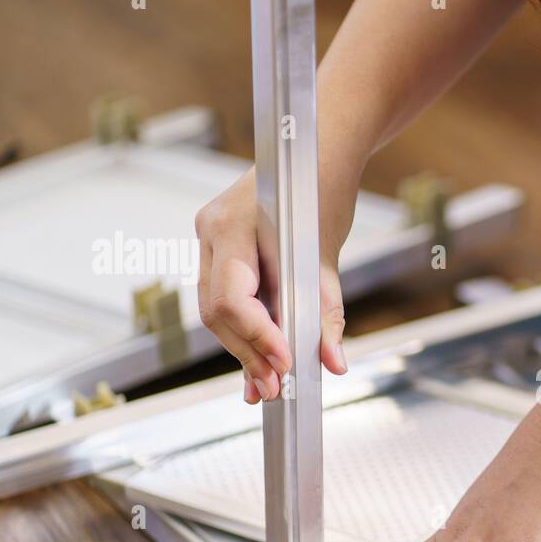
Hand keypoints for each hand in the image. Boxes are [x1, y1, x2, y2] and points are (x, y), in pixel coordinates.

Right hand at [195, 168, 350, 403]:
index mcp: (232, 224)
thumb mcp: (327, 256)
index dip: (257, 336)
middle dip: (248, 353)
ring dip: (244, 350)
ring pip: (216, 311)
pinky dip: (244, 332)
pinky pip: (224, 299)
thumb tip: (332, 362)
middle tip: (275, 389)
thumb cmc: (320, 192)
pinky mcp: (217, 251)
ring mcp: (208, 240)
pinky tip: (256, 366)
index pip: (231, 297)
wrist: (312, 152)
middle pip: (217, 311)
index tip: (284, 364)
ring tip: (268, 386)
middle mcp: (211, 231)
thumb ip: (327, 312)